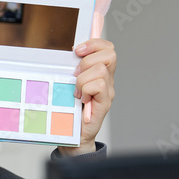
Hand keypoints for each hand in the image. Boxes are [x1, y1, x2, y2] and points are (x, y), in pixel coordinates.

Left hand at [56, 39, 116, 156]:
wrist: (73, 136)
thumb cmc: (70, 109)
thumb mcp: (69, 83)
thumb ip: (73, 69)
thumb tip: (69, 52)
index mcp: (100, 72)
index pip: (107, 47)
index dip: (94, 43)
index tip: (77, 50)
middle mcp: (107, 80)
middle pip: (109, 53)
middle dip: (87, 60)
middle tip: (76, 76)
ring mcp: (108, 91)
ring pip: (100, 69)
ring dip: (82, 79)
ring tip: (77, 91)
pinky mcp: (105, 102)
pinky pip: (98, 85)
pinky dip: (85, 90)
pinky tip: (81, 99)